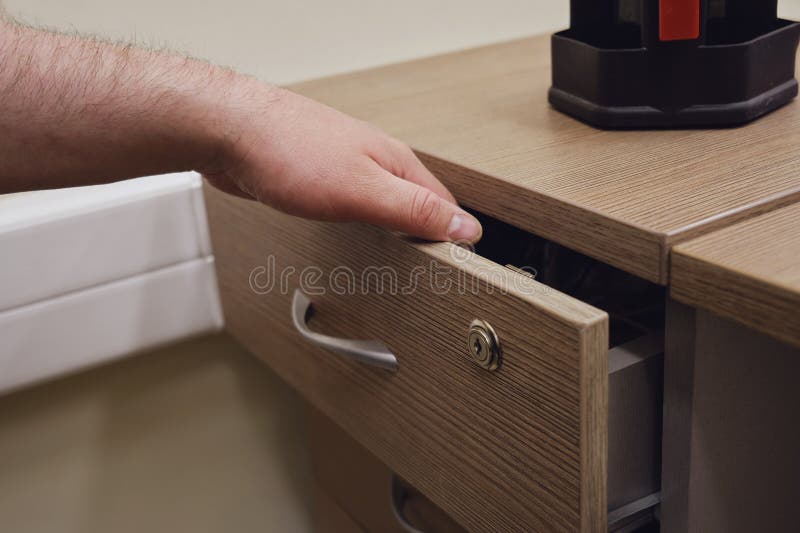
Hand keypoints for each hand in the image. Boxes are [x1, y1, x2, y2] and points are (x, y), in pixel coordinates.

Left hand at [205, 84, 482, 243]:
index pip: (444, 205)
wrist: (230, 130)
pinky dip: (360, 222)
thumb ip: (415, 209)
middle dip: (426, 234)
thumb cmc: (289, 151)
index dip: (454, 236)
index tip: (459, 266)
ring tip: (402, 255)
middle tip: (431, 268)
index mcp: (395, 163)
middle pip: (416, 203)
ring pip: (383, 202)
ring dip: (394, 228)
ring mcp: (347, 166)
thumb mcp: (363, 190)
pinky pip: (353, 203)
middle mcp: (375, 162)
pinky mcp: (319, 176)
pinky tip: (353, 232)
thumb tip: (464, 225)